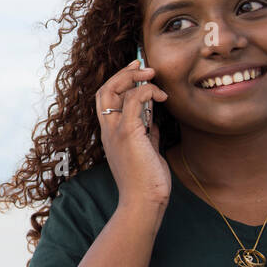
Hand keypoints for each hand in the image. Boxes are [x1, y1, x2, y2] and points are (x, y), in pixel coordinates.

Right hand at [95, 59, 170, 208]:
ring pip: (114, 90)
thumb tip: (152, 119)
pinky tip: (161, 97)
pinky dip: (146, 91)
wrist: (144, 201)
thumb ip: (146, 133)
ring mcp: (115, 131)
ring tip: (153, 75)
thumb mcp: (146, 150)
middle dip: (123, 73)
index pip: (105, 99)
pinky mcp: (128, 133)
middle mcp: (108, 130)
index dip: (119, 81)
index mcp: (110, 134)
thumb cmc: (146, 181)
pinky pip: (133, 101)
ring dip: (135, 77)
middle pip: (104, 90)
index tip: (137, 71)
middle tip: (142, 64)